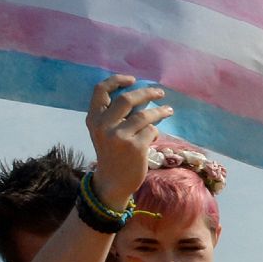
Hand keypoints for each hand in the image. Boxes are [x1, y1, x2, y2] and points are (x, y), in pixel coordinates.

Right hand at [87, 75, 171, 203]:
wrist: (112, 181)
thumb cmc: (112, 153)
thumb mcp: (104, 132)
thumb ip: (115, 115)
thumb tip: (141, 94)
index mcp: (93, 118)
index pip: (100, 90)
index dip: (117, 80)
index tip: (133, 79)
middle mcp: (104, 126)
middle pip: (127, 99)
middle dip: (147, 92)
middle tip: (160, 92)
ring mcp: (119, 136)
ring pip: (144, 115)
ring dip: (160, 111)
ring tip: (169, 110)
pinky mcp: (135, 147)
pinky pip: (152, 131)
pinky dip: (155, 132)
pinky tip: (153, 138)